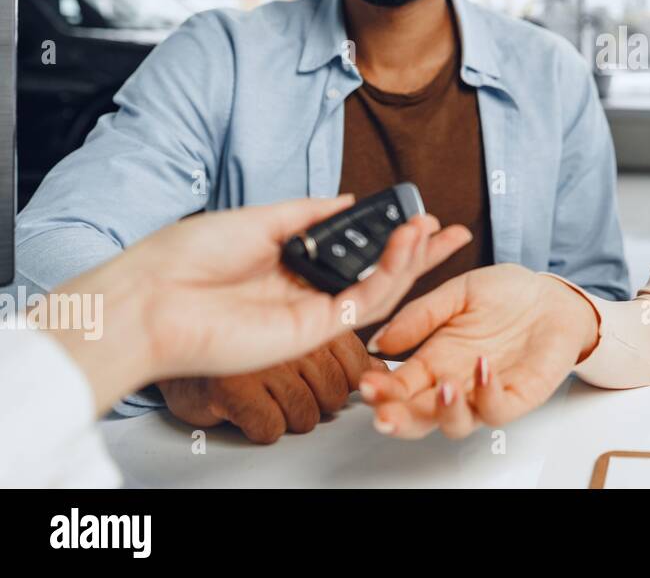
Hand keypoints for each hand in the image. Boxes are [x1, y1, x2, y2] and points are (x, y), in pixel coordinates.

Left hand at [53, 195, 471, 414]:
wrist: (151, 299)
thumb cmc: (186, 258)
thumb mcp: (257, 218)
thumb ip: (308, 213)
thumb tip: (349, 200)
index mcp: (290, 262)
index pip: (353, 250)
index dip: (388, 234)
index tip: (415, 214)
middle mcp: (304, 290)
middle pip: (375, 272)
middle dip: (417, 253)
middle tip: (449, 230)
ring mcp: (309, 313)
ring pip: (378, 290)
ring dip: (410, 260)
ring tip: (432, 232)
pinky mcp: (310, 332)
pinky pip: (362, 304)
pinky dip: (389, 275)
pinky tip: (405, 246)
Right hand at [158, 333, 385, 443]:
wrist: (173, 334)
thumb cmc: (239, 334)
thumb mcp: (298, 335)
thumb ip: (342, 351)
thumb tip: (380, 370)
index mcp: (314, 316)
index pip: (357, 366)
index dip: (348, 381)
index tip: (334, 382)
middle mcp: (293, 335)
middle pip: (336, 394)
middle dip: (317, 400)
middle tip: (290, 388)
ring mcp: (265, 361)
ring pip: (307, 416)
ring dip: (288, 415)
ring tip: (269, 395)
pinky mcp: (235, 387)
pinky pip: (271, 427)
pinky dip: (260, 426)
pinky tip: (250, 406)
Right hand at [358, 266, 598, 439]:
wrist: (554, 295)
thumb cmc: (509, 294)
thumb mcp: (459, 291)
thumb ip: (421, 315)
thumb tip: (381, 340)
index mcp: (435, 359)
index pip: (399, 387)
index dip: (381, 391)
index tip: (366, 385)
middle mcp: (455, 382)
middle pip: (418, 418)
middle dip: (399, 420)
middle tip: (385, 414)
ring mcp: (485, 392)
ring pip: (455, 425)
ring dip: (443, 412)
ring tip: (443, 388)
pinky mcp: (518, 396)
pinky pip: (497, 409)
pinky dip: (487, 395)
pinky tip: (482, 368)